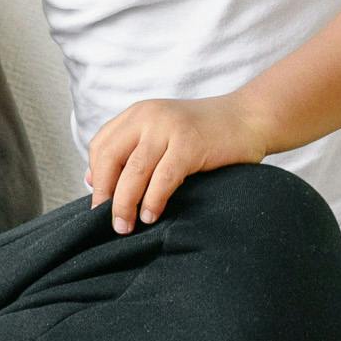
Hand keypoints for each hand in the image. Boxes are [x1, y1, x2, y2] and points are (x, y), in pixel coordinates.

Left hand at [84, 96, 263, 231]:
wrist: (249, 118)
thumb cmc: (206, 133)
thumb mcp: (162, 134)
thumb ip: (130, 151)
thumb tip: (91, 179)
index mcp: (138, 114)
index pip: (101, 146)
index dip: (96, 177)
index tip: (99, 204)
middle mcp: (148, 116)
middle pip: (110, 158)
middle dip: (105, 194)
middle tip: (108, 222)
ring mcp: (169, 128)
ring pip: (133, 171)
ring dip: (124, 203)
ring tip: (125, 226)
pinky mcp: (190, 144)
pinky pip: (163, 178)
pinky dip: (153, 201)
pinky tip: (151, 216)